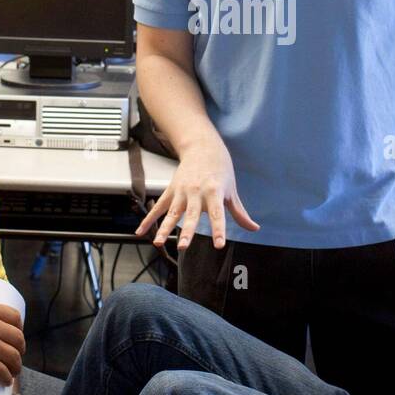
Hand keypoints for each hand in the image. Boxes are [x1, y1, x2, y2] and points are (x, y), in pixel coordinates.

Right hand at [0, 302, 22, 385]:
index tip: (17, 335)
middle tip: (17, 355)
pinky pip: (1, 371)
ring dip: (16, 365)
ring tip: (14, 371)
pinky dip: (6, 377)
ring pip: (13, 356)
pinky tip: (5, 381)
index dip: (19, 328)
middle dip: (20, 349)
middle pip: (18, 338)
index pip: (15, 316)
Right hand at [135, 136, 259, 249]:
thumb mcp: (231, 190)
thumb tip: (254, 228)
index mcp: (214, 192)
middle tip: (183, 247)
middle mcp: (196, 192)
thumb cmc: (220, 169)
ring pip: (172, 213)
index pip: (217, 215)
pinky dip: (149, 220)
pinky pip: (158, 207)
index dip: (218, 230)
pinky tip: (141, 232)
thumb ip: (239, 212)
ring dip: (164, 229)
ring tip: (158, 244)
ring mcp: (181, 192)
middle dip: (187, 231)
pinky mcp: (170, 191)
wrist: (202, 147)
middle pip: (191, 215)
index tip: (219, 245)